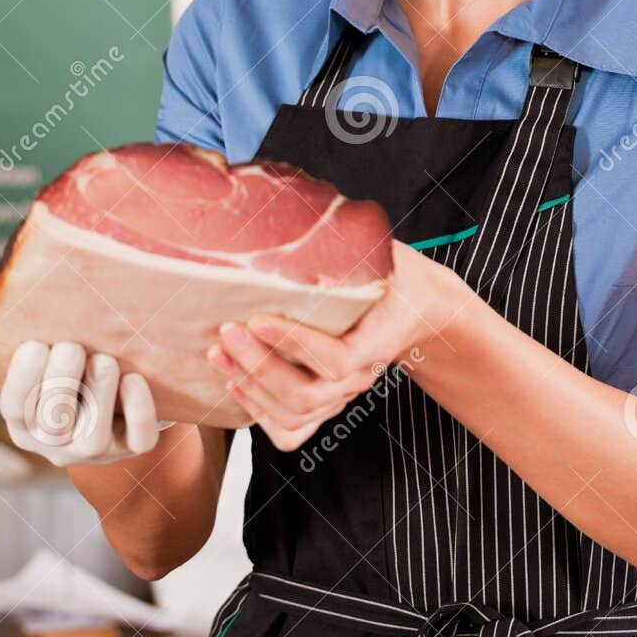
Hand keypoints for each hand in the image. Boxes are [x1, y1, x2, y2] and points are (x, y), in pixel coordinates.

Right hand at [0, 340, 172, 467]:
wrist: (123, 392)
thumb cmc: (78, 363)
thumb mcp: (55, 357)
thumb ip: (50, 342)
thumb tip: (57, 294)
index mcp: (27, 420)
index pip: (15, 407)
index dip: (22, 378)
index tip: (35, 343)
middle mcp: (56, 443)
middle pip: (51, 424)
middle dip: (61, 382)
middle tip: (71, 347)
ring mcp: (94, 451)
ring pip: (92, 439)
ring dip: (98, 395)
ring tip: (105, 359)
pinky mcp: (132, 448)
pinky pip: (138, 441)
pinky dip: (138, 410)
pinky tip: (134, 379)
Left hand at [206, 238, 472, 451]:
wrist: (417, 306)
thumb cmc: (393, 273)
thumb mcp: (380, 252)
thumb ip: (348, 242)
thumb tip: (296, 206)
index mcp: (379, 339)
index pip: (337, 360)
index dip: (295, 344)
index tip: (258, 318)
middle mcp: (361, 376)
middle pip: (307, 396)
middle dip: (260, 366)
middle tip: (227, 333)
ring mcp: (343, 394)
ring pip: (295, 415)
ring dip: (251, 388)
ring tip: (220, 355)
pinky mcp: (327, 402)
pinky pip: (291, 430)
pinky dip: (259, 414)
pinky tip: (235, 385)